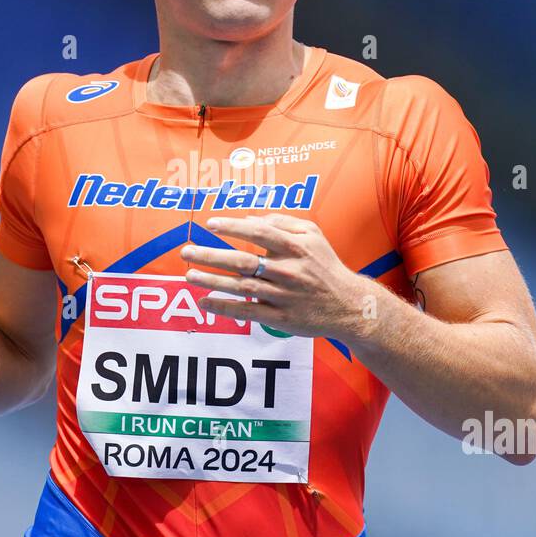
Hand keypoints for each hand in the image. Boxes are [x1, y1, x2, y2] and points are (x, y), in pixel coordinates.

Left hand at [179, 213, 373, 339]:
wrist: (349, 305)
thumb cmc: (326, 266)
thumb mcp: (313, 235)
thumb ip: (283, 222)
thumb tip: (250, 218)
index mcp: (295, 247)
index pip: (258, 232)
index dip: (233, 227)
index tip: (210, 224)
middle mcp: (288, 271)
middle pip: (243, 261)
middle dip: (211, 255)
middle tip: (186, 251)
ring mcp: (283, 296)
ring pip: (241, 287)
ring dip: (211, 281)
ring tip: (189, 274)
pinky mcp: (280, 318)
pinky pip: (247, 312)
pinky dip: (224, 307)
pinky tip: (204, 301)